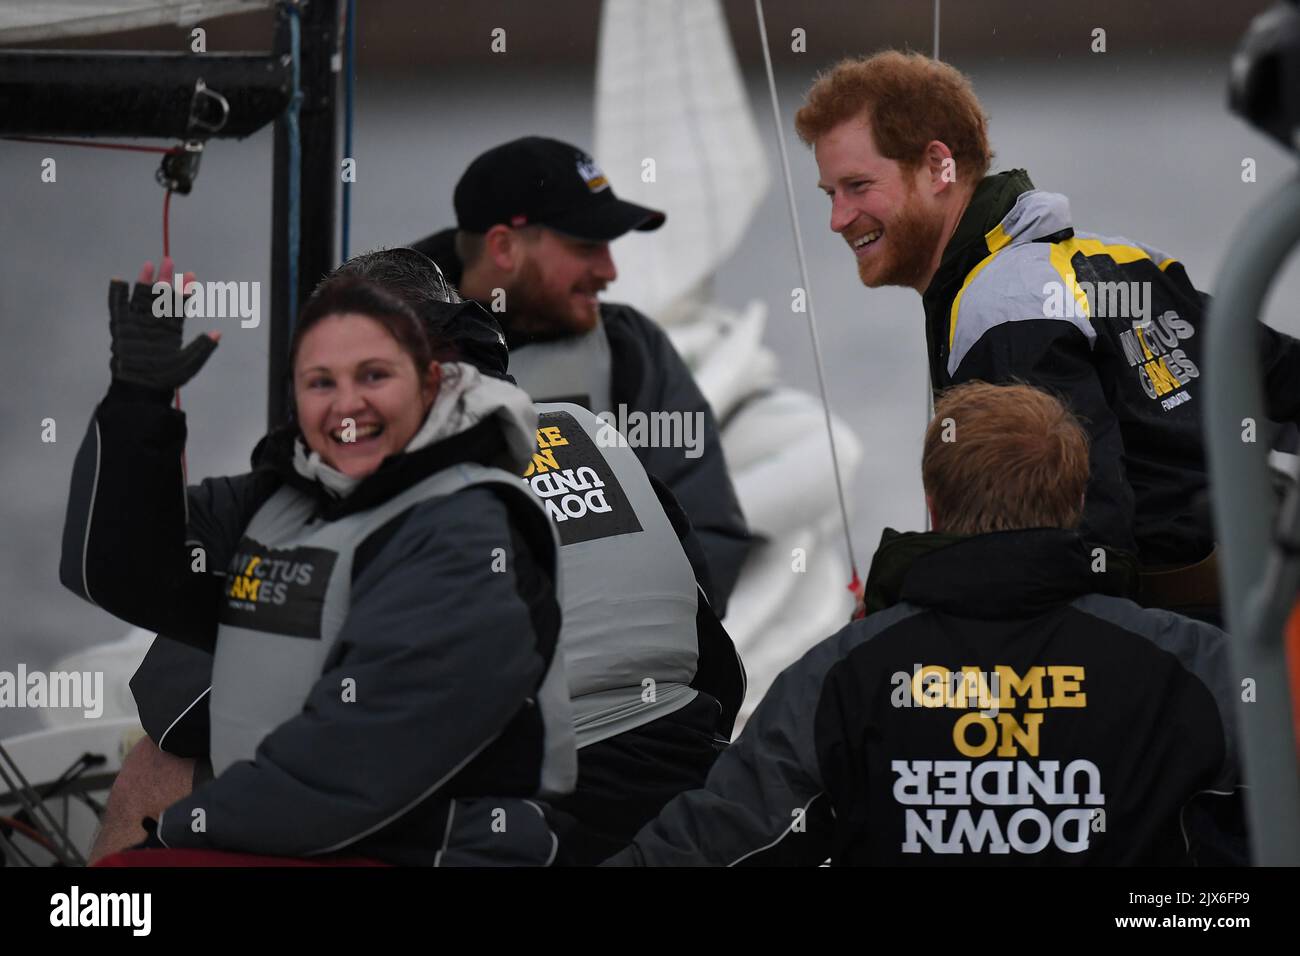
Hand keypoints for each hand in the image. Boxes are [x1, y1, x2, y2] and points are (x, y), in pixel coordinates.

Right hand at [108, 258, 220, 389]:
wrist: (143, 387)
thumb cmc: (166, 378)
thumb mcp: (189, 362)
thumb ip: (203, 347)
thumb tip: (218, 333)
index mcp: (171, 329)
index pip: (179, 304)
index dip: (185, 290)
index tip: (191, 276)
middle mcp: (155, 322)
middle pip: (160, 295)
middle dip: (166, 278)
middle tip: (170, 261)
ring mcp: (137, 323)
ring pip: (142, 297)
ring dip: (145, 281)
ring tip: (150, 264)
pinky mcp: (121, 328)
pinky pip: (117, 308)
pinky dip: (117, 295)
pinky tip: (119, 280)